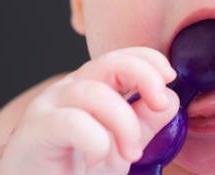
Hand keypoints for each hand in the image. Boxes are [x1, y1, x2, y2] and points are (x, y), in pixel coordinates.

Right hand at [0, 47, 178, 174]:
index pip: (124, 56)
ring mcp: (52, 105)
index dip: (150, 60)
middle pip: (111, 62)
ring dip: (124, 124)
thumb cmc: (80, 168)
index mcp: (95, 86)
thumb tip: (170, 100)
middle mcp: (73, 88)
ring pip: (96, 94)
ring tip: (131, 153)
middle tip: (159, 104)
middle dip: (144, 77)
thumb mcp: (124, 144)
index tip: (171, 78)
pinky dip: (95, 140)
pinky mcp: (36, 129)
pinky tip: (98, 157)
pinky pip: (72, 122)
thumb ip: (146, 122)